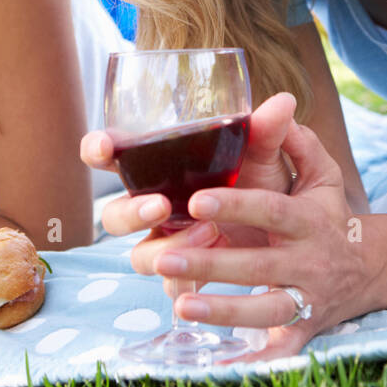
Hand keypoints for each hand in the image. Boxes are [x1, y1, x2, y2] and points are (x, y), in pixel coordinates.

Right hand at [88, 93, 303, 293]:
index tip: (104, 147)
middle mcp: (153, 208)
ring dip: (167, 248)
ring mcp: (165, 246)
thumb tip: (284, 101)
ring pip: (139, 255)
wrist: (288, 237)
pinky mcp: (183, 278)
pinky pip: (170, 285)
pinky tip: (210, 279)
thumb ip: (266, 132)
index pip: (112, 155)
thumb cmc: (263, 187)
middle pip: (115, 215)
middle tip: (161, 206)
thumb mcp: (266, 158)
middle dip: (131, 212)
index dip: (98, 149)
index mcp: (159, 170)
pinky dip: (187, 281)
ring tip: (210, 233)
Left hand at [142, 109, 377, 361]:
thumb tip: (281, 105)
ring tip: (180, 305)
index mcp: (308, 219)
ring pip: (265, 308)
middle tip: (165, 260)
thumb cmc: (328, 216)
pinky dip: (252, 358)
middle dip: (212, 264)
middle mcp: (307, 260)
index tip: (197, 200)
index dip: (237, 204)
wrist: (368, 269)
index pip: (272, 208)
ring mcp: (305, 297)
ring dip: (224, 310)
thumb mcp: (323, 176)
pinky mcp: (302, 328)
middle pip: (259, 264)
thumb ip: (298, 143)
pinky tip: (217, 360)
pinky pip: (277, 348)